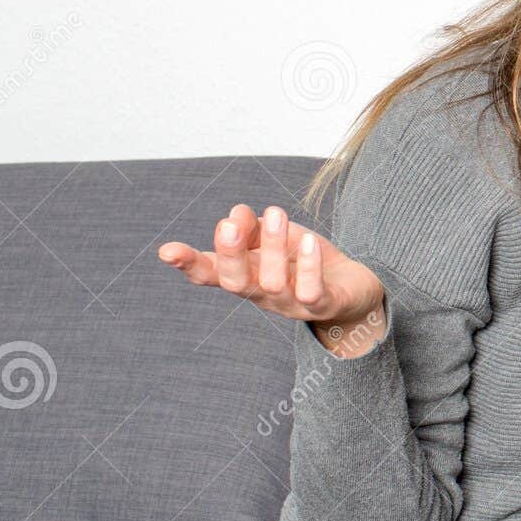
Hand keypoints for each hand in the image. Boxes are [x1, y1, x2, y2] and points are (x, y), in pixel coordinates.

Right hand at [157, 203, 385, 352]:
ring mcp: (292, 304)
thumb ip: (252, 227)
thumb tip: (236, 215)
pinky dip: (309, 267)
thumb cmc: (305, 261)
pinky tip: (309, 243)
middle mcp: (263, 294)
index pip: (209, 274)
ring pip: (273, 284)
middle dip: (230, 253)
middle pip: (236, 283)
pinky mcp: (324, 306)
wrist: (353, 288)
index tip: (167, 251)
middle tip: (231, 223)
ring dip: (272, 247)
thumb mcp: (274, 237)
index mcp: (245, 276)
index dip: (189, 264)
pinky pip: (312, 293)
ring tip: (277, 214)